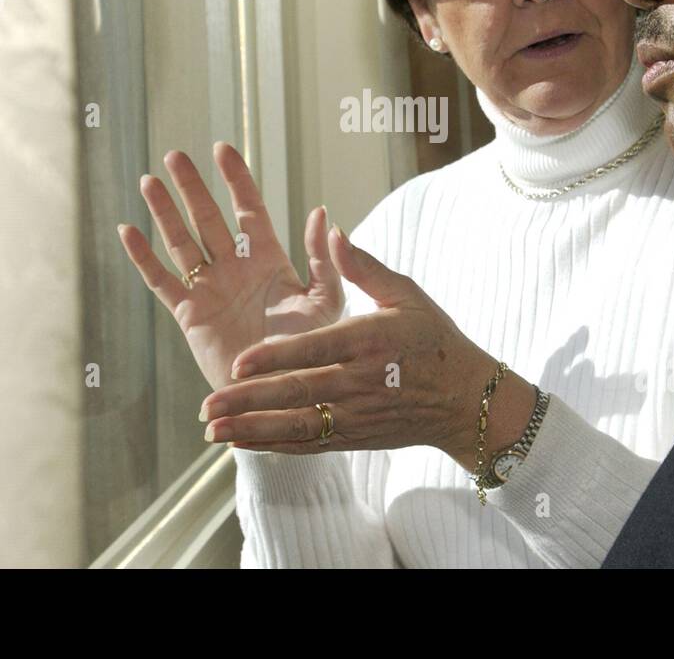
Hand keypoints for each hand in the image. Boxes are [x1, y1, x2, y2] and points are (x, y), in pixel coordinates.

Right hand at [117, 142, 343, 390]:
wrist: (283, 392)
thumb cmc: (311, 349)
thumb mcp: (324, 301)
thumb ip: (323, 258)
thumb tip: (323, 212)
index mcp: (268, 258)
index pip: (248, 208)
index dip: (235, 178)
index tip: (222, 147)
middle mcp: (235, 268)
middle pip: (208, 218)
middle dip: (192, 187)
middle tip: (175, 155)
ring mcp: (210, 288)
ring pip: (182, 242)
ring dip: (165, 212)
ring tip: (150, 180)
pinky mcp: (190, 314)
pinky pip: (162, 281)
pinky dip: (143, 257)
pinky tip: (128, 231)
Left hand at [199, 228, 536, 468]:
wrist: (466, 400)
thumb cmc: (434, 339)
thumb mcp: (406, 294)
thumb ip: (363, 266)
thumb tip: (331, 229)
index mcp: (370, 342)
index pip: (315, 351)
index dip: (276, 358)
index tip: (239, 362)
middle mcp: (360, 383)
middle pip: (297, 394)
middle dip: (249, 401)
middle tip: (208, 403)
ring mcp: (356, 415)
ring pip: (297, 426)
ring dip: (252, 430)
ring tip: (213, 430)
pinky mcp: (354, 437)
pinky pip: (308, 444)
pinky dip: (274, 445)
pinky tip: (241, 443)